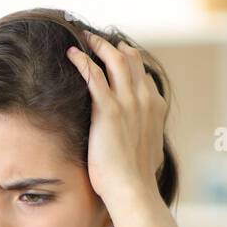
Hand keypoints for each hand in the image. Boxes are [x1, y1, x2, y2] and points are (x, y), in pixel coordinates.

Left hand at [65, 32, 166, 207]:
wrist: (132, 188)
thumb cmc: (137, 179)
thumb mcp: (150, 153)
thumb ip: (147, 140)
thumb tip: (146, 146)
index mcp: (155, 108)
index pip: (143, 76)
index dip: (130, 64)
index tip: (118, 59)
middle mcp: (144, 100)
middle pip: (132, 61)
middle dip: (116, 47)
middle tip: (100, 40)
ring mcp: (128, 102)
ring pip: (115, 61)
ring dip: (100, 46)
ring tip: (86, 38)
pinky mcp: (109, 110)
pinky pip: (94, 76)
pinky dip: (83, 61)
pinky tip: (72, 53)